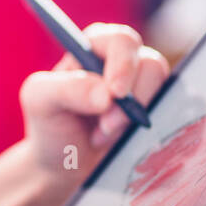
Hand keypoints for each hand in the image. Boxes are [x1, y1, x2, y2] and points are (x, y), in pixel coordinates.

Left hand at [19, 23, 168, 188]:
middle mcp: (120, 62)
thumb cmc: (50, 125)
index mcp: (92, 47)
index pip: (120, 40)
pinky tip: (118, 140)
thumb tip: (105, 94)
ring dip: (133, 116)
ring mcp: (140, 87)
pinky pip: (166, 110)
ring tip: (103, 133)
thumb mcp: (39, 102)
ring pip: (159, 88)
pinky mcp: (152, 110)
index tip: (115, 93)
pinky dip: (144, 128)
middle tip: (107, 123)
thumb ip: (65, 89)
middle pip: (149, 62)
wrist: (64, 165)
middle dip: (133, 96)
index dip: (123, 64)